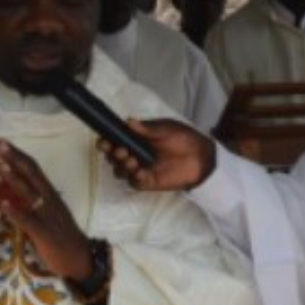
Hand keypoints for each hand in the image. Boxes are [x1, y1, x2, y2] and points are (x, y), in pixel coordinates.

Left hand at [0, 142, 93, 283]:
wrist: (81, 260)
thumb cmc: (62, 237)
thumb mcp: (47, 215)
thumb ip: (31, 203)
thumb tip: (9, 191)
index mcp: (50, 195)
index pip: (34, 169)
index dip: (19, 155)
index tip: (3, 143)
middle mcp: (50, 201)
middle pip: (32, 174)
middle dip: (15, 159)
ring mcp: (48, 216)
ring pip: (30, 193)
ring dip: (15, 179)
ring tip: (0, 166)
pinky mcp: (45, 234)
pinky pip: (29, 221)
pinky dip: (16, 212)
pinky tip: (3, 205)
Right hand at [100, 118, 214, 192]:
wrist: (200, 156)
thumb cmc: (183, 138)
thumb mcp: (165, 129)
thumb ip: (147, 128)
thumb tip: (128, 122)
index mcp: (136, 139)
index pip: (114, 141)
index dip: (106, 142)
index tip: (104, 142)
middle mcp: (134, 154)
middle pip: (113, 157)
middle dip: (112, 154)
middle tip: (120, 151)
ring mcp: (140, 168)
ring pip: (120, 171)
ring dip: (121, 166)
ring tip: (132, 161)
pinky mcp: (148, 181)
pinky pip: (134, 182)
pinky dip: (134, 177)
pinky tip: (140, 171)